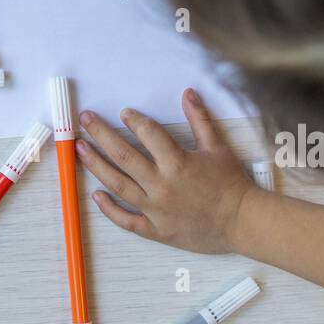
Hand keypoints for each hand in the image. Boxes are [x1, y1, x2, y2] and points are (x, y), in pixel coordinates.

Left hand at [76, 88, 254, 253]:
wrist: (243, 222)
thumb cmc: (231, 184)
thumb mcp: (218, 147)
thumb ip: (200, 119)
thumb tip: (187, 93)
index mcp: (178, 163)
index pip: (148, 134)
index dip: (134, 121)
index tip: (123, 113)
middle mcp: (162, 185)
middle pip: (124, 156)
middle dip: (101, 135)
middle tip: (85, 120)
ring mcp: (156, 209)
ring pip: (119, 185)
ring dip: (96, 165)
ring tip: (80, 149)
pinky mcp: (157, 230)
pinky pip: (127, 220)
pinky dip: (110, 209)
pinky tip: (95, 195)